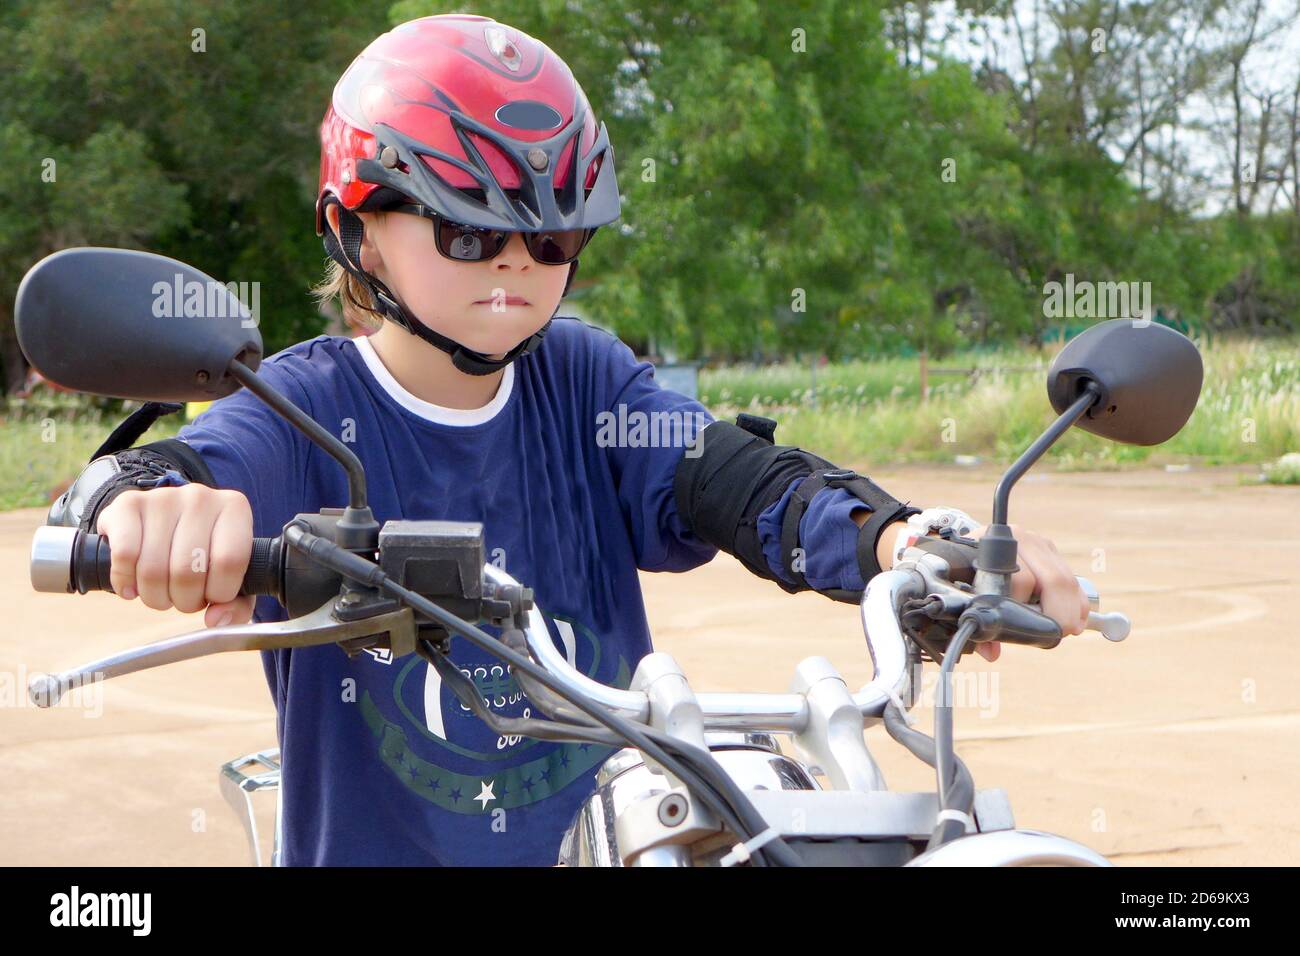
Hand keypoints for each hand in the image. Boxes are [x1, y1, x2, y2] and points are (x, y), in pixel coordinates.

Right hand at [95, 484, 256, 627]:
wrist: (160, 520)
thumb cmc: (203, 552)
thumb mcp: (230, 576)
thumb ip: (237, 604)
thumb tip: (216, 620)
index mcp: (234, 508)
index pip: (230, 562)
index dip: (218, 592)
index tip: (212, 596)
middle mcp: (200, 497)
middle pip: (188, 571)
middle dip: (184, 601)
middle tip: (183, 598)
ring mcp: (162, 498)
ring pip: (153, 569)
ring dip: (155, 597)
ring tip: (160, 592)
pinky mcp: (127, 504)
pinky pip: (124, 556)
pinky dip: (126, 582)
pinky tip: (132, 587)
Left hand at [966, 523, 1090, 661]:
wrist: (971, 547)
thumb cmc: (966, 573)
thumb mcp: (965, 592)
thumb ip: (978, 623)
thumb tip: (991, 653)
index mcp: (994, 546)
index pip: (1019, 579)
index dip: (1024, 606)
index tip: (1023, 627)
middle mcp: (1021, 539)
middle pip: (1053, 579)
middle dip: (1058, 613)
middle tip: (1055, 633)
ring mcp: (1039, 544)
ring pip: (1067, 579)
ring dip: (1071, 610)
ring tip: (1065, 630)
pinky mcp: (1053, 553)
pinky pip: (1074, 580)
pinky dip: (1079, 603)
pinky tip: (1076, 621)